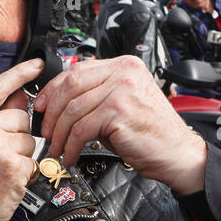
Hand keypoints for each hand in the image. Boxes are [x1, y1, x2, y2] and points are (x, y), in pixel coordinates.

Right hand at [0, 58, 43, 220]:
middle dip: (19, 135)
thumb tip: (19, 99)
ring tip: (0, 170)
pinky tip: (6, 181)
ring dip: (23, 155)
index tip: (38, 64)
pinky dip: (25, 172)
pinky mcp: (12, 165)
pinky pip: (33, 160)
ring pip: (30, 139)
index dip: (21, 74)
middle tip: (0, 155)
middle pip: (21, 116)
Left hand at [31, 56, 206, 195]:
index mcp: (124, 65)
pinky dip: (71, 146)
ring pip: (72, 109)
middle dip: (51, 112)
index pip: (76, 70)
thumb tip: (60, 103)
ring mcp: (122, 90)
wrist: (179, 153)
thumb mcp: (124, 103)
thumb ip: (98, 95)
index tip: (41, 106)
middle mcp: (124, 73)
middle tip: (47, 132)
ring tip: (59, 148)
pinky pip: (81, 129)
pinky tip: (71, 154)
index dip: (52, 89)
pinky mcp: (119, 112)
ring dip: (60, 134)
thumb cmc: (152, 133)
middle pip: (69, 86)